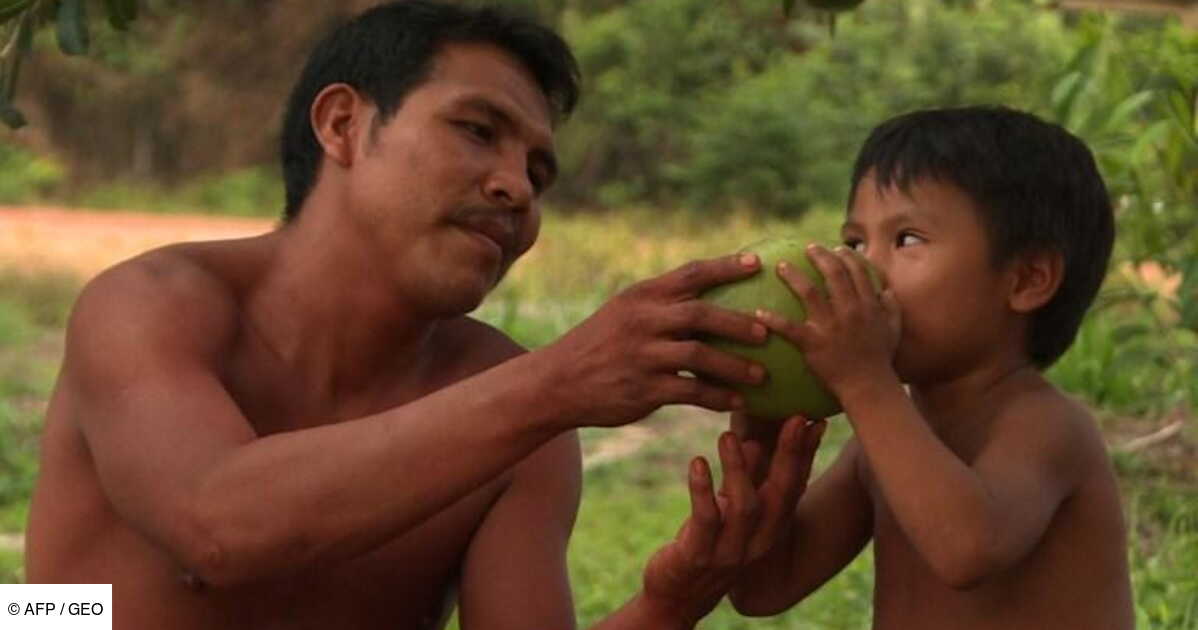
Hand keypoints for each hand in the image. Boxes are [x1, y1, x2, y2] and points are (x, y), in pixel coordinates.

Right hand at [540, 254, 768, 427]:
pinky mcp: (643, 389)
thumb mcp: (622, 313)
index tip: (758, 263)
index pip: (691, 274)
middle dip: (740, 322)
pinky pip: (691, 393)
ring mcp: (642, 356)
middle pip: (702, 314)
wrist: (556, 382)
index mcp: (641, 297)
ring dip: (736, 366)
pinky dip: (718, 397)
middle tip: (768, 330)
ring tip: (762, 375)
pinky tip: (736, 402)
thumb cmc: (599, 345)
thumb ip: (660, 305)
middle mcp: (642, 321)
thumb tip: (708, 297)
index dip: (727, 267)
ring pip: (700, 356)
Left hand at [639, 418, 823, 626]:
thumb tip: (756, 441)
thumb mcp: (731, 512)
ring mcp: (730, 551)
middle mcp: (758, 541)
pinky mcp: (699, 556)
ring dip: (739, 469)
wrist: (676, 595)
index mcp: (770, 528)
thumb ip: (746, 481)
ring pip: (745, 507)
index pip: (795, 487)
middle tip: (792, 419)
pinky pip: (706, 519)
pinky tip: (697, 462)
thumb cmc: (706, 544)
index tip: (813, 419)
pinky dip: (703, 489)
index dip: (805, 454)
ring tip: (728, 436)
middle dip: (789, 455)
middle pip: (781, 494)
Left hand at [756, 245, 899, 397]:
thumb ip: (891, 307)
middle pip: (833, 273)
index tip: (837, 248)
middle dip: (820, 256)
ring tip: (780, 266)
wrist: (869, 387)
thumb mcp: (893, 330)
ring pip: (809, 293)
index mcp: (869, 305)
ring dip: (793, 276)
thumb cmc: (880, 360)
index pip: (858, 271)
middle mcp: (850, 310)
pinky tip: (759, 312)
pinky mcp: (813, 344)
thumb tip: (887, 290)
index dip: (847, 256)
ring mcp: (831, 326)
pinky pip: (789, 328)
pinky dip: (773, 319)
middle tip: (808, 248)